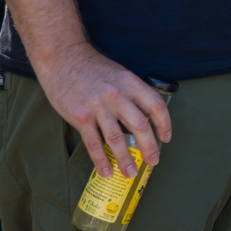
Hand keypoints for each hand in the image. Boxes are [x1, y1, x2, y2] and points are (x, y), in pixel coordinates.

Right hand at [34, 42, 171, 177]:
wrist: (63, 58)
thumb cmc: (93, 68)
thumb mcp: (120, 73)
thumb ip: (132, 92)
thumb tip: (145, 116)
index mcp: (131, 83)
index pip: (155, 106)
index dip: (164, 124)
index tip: (166, 138)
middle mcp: (118, 95)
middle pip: (140, 126)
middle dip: (149, 147)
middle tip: (153, 161)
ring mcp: (98, 107)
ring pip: (117, 138)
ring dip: (125, 159)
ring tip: (130, 173)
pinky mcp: (80, 116)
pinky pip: (93, 143)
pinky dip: (101, 160)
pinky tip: (106, 171)